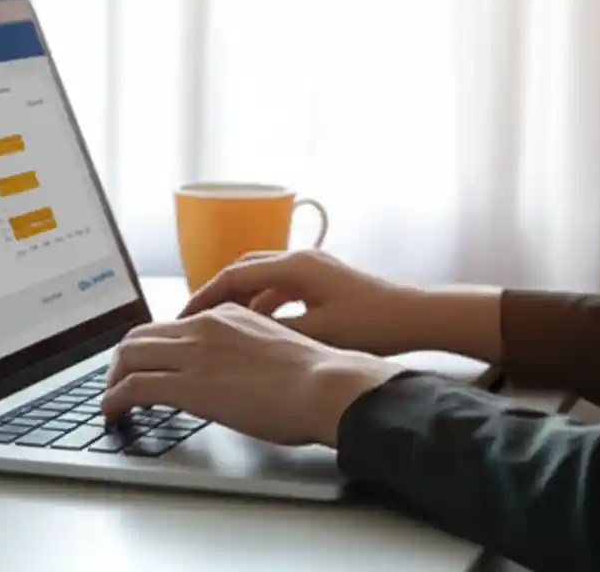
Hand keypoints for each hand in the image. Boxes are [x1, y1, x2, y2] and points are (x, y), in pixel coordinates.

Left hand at [102, 302, 403, 446]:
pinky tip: (113, 413)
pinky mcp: (188, 385)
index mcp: (227, 315)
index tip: (147, 366)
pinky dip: (113, 400)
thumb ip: (245, 349)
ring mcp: (194, 354)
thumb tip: (234, 371)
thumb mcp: (273, 346)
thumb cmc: (314, 377)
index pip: (171, 325)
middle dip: (121, 361)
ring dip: (112, 380)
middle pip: (140, 335)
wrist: (324, 386)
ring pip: (129, 356)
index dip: (151, 347)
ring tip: (111, 401)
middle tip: (119, 383)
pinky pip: (133, 387)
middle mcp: (204, 326)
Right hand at [180, 250, 502, 361]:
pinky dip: (264, 307)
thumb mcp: (316, 333)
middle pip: (243, 271)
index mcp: (295, 265)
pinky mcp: (325, 283)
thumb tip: (237, 339)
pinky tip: (258, 331)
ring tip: (218, 329)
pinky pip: (281, 291)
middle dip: (216, 296)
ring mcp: (314, 270)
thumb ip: (273, 333)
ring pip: (262, 281)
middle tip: (192, 321)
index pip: (233, 275)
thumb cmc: (374, 324)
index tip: (182, 317)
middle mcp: (301, 260)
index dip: (203, 296)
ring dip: (240, 302)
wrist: (417, 317)